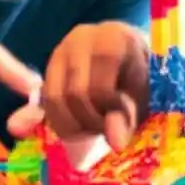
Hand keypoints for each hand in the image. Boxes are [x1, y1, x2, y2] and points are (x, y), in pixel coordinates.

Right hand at [8, 21, 148, 149]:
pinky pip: (44, 101)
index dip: (107, 114)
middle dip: (88, 122)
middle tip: (104, 128)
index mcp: (110, 41)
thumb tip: (115, 143)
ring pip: (53, 99)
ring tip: (90, 128)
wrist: (126, 51)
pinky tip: (75, 126)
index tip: (120, 122)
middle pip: (73, 95)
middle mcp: (80, 40)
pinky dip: (57, 120)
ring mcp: (60, 52)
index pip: (99, 89)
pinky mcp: (48, 67)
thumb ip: (127, 116)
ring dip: (70, 125)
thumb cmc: (138, 73)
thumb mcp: (140, 94)